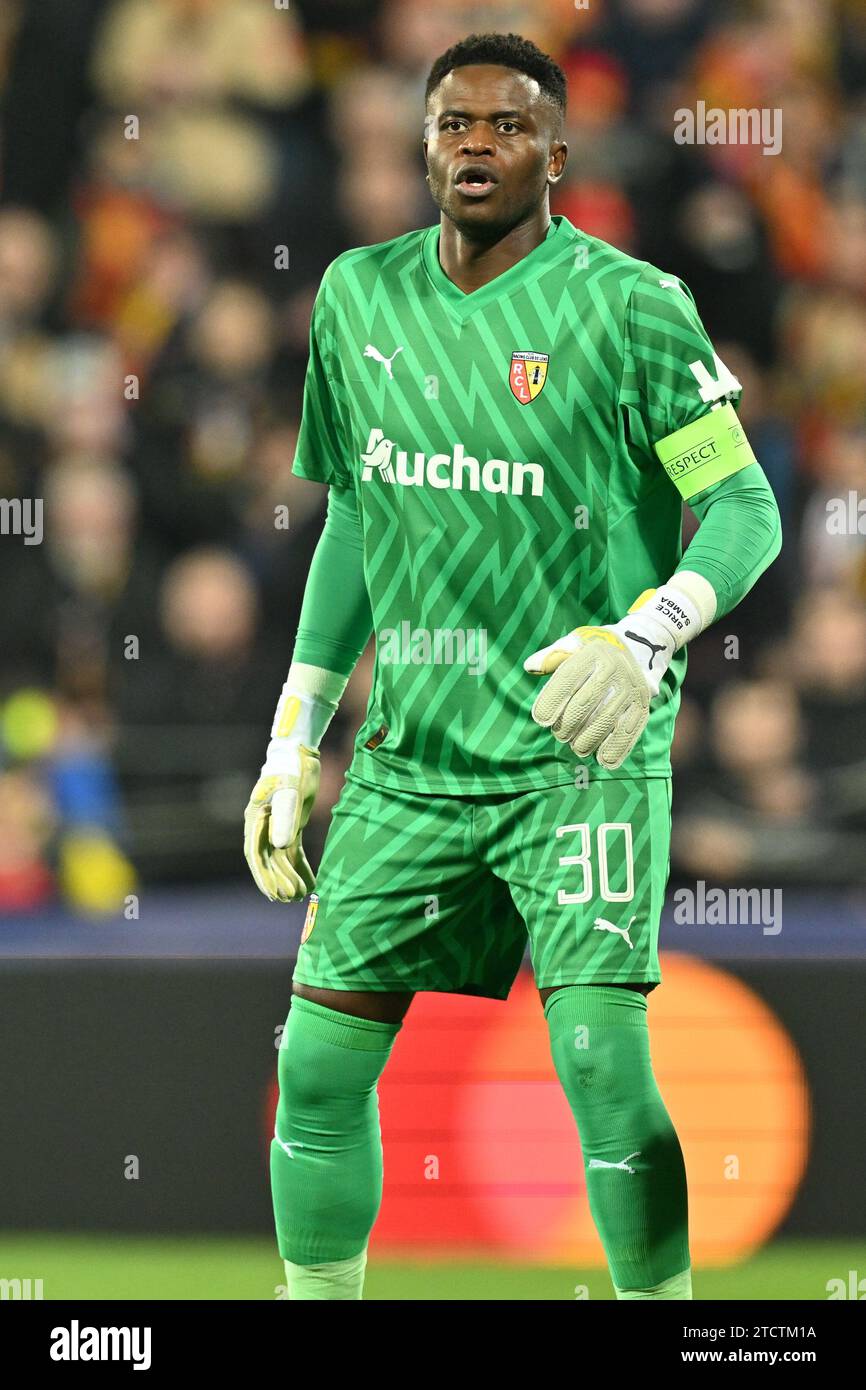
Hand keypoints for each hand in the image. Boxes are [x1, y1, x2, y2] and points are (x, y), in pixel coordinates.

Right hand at [243, 743, 319, 900]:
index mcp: (255, 819)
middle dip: (278, 881)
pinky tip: (311, 882)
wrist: (299, 753)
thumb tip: (279, 847)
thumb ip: (285, 818)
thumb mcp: (290, 793)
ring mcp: (276, 827)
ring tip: (301, 896)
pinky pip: (293, 852)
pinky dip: (300, 867)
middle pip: (268, 860)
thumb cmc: (291, 769)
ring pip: (281, 859)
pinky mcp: (291, 825)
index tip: (274, 894)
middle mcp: (262, 827)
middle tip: (291, 899)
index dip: (263, 876)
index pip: (256, 854)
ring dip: (290, 877)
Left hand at [524, 616, 673, 769]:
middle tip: (560, 735)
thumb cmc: (593, 655)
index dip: (552, 701)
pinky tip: (603, 759)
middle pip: (585, 702)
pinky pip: (628, 730)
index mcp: (593, 653)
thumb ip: (551, 658)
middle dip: (568, 724)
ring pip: (605, 720)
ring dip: (588, 740)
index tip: (541, 720)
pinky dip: (616, 748)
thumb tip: (530, 667)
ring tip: (578, 747)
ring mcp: (631, 688)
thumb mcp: (573, 646)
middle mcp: (615, 668)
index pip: (568, 678)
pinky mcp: (642, 706)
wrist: (636, 652)